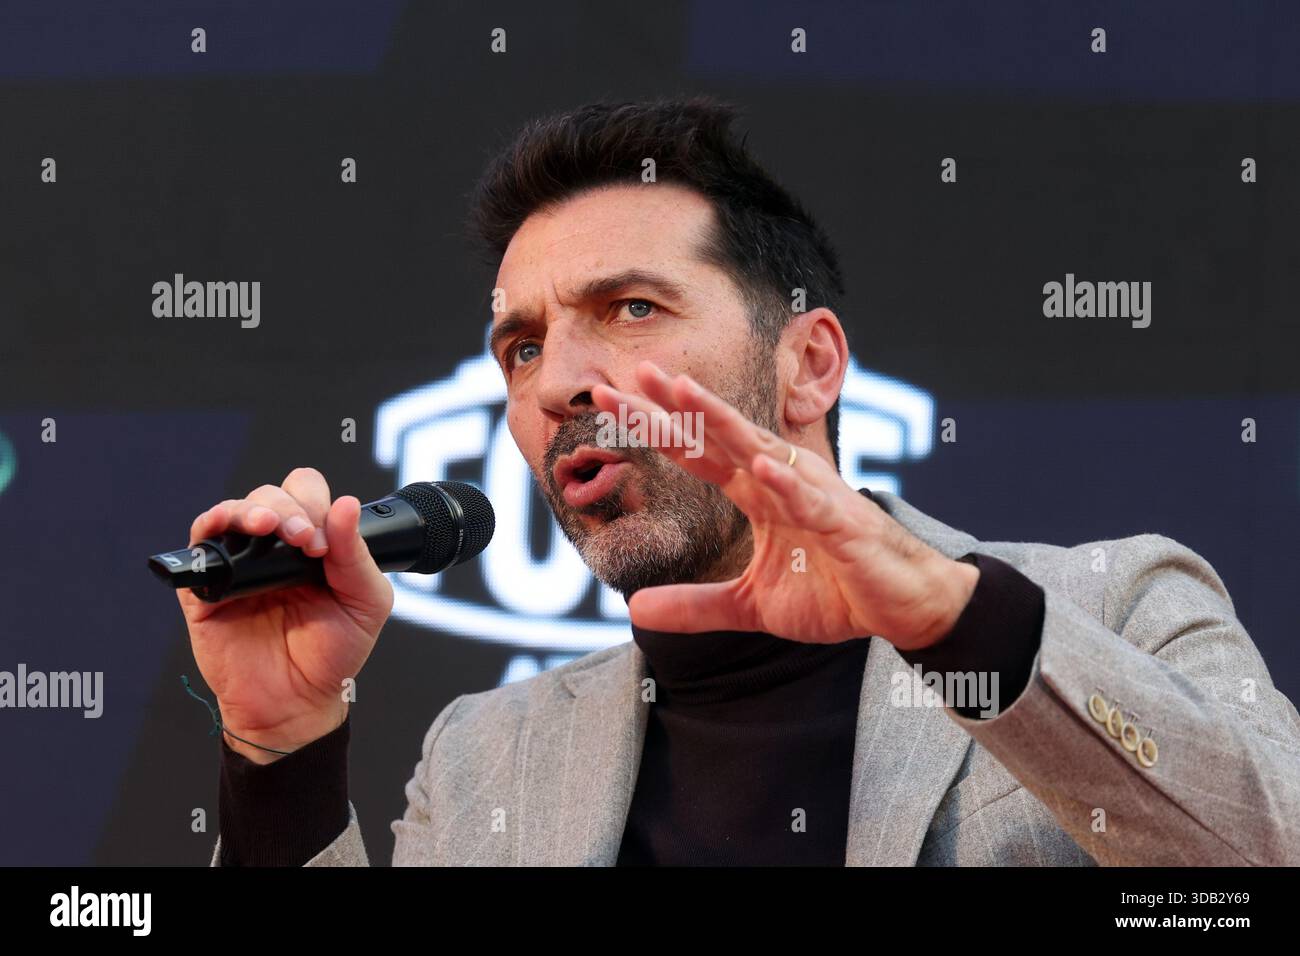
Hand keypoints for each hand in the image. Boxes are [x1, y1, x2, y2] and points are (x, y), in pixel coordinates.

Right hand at [178, 467, 393, 762]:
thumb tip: (347, 504)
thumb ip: (356, 555)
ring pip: (236, 509)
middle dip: (289, 509)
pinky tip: (228, 528)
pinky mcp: (207, 585)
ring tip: (268, 528)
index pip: (308, 494)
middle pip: (272, 494)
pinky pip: (199, 541)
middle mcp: (275, 548)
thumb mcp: (364, 602)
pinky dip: (211, 525)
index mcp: (314, 545)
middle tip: (304, 542)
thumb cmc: (333, 654)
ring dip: (252, 509)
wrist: (296, 704)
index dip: (316, 506)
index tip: (324, 543)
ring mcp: (239, 563)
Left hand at [591, 362, 978, 648]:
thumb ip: (696, 605)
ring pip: (761, 451)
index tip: (612, 400)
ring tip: (687, 393)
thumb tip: (636, 609)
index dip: (656, 427)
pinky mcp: (843, 524)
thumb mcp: (751, 605)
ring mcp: (813, 496)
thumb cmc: (834, 591)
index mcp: (756, 493)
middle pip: (719, 436)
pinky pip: (811, 502)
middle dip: (677, 405)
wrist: (900, 607)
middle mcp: (781, 481)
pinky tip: (760, 467)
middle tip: (636, 370)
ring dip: (725, 422)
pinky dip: (788, 486)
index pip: (697, 453)